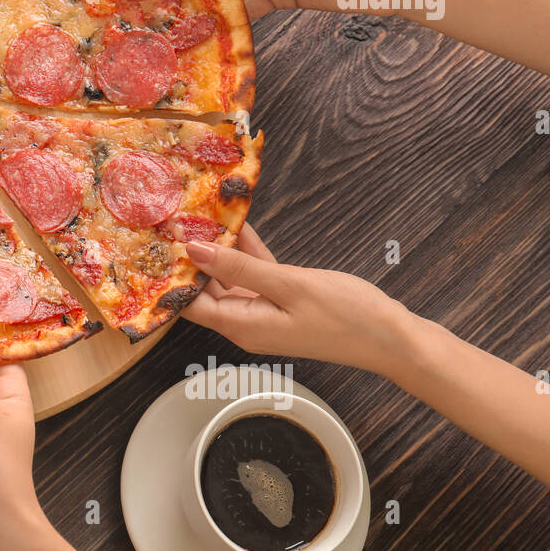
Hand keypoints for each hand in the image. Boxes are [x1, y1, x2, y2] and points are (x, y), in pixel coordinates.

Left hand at [182, 223, 422, 377]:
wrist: (393, 339)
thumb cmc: (347, 316)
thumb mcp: (289, 286)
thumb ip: (240, 268)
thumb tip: (194, 251)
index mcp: (240, 326)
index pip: (188, 303)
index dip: (171, 273)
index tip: (156, 241)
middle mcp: (246, 323)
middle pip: (205, 288)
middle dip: (190, 255)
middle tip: (174, 217)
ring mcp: (264, 312)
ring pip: (230, 277)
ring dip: (219, 248)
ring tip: (200, 212)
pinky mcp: (282, 301)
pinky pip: (255, 274)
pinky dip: (246, 252)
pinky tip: (237, 222)